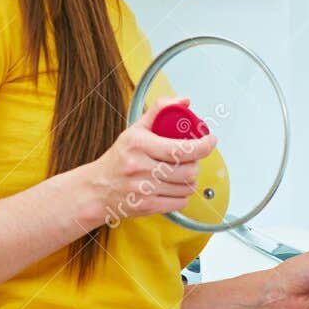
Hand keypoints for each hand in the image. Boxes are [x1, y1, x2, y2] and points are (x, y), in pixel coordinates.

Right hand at [81, 97, 216, 225]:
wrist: (97, 189)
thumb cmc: (119, 159)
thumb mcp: (135, 130)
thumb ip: (159, 112)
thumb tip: (184, 101)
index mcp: (139, 145)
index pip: (180, 148)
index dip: (203, 145)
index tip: (210, 141)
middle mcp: (140, 167)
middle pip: (188, 170)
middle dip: (196, 164)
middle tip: (191, 159)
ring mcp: (143, 189)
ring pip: (187, 187)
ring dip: (190, 180)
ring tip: (180, 173)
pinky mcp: (147, 207)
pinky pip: (180, 202)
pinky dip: (182, 195)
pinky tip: (173, 188)